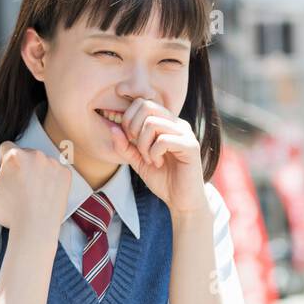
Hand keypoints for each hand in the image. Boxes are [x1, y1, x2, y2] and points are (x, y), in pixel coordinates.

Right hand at [0, 141, 71, 234]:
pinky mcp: (65, 174)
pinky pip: (56, 171)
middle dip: (21, 166)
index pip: (6, 148)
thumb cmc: (9, 212)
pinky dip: (52, 179)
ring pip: (42, 162)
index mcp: (14, 156)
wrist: (35, 228)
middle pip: (25, 154)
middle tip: (20, 186)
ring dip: (37, 171)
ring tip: (33, 192)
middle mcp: (35, 154)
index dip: (3, 161)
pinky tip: (45, 193)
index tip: (6, 174)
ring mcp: (53, 163)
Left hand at [106, 97, 208, 215]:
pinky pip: (164, 140)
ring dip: (143, 144)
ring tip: (149, 160)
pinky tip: (158, 164)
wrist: (181, 200)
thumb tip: (112, 127)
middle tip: (137, 149)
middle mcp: (177, 123)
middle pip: (147, 107)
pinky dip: (154, 153)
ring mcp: (186, 133)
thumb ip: (125, 146)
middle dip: (134, 129)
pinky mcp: (191, 146)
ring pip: (152, 123)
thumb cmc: (162, 179)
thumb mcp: (138, 161)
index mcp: (166, 123)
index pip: (142, 103)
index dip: (129, 120)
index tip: (130, 141)